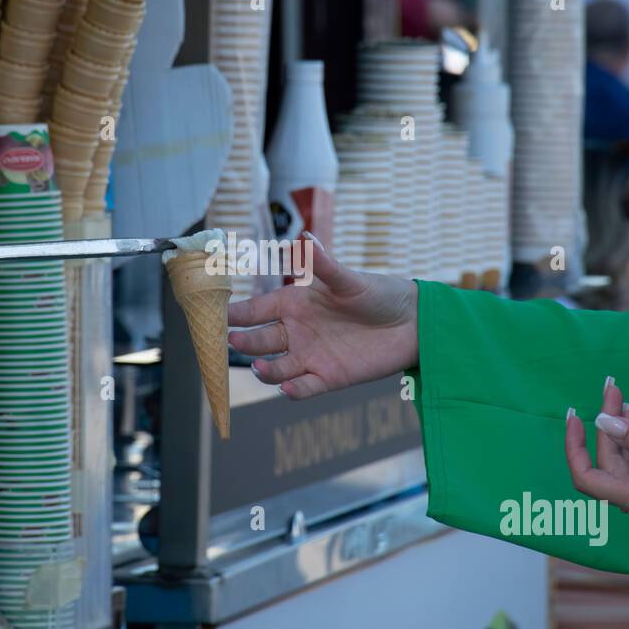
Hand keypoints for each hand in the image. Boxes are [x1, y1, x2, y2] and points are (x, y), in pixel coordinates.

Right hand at [226, 232, 418, 398]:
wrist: (412, 323)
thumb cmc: (378, 293)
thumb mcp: (349, 278)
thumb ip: (323, 264)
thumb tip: (304, 238)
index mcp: (294, 303)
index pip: (256, 310)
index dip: (236, 313)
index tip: (216, 316)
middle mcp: (296, 331)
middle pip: (260, 341)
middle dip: (244, 343)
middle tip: (231, 342)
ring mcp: (310, 356)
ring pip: (277, 368)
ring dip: (266, 370)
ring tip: (260, 367)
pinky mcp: (328, 377)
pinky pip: (304, 387)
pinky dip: (294, 390)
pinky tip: (287, 389)